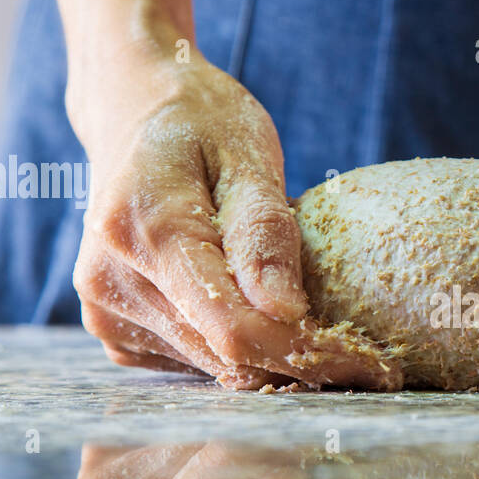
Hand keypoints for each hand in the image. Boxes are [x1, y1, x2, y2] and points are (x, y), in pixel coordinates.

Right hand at [71, 48, 399, 389]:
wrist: (129, 112)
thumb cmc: (199, 123)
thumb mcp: (247, 155)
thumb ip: (264, 232)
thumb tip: (288, 312)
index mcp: (145, 232)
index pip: (236, 328)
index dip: (309, 353)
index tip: (372, 363)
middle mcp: (110, 281)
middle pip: (227, 355)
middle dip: (303, 359)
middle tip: (364, 354)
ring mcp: (105, 310)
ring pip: (214, 366)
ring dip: (273, 357)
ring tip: (316, 325)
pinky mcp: (113, 327)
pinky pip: (194, 360)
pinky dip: (238, 349)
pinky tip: (261, 314)